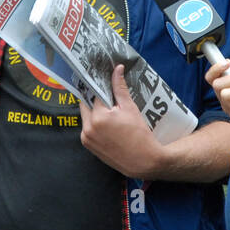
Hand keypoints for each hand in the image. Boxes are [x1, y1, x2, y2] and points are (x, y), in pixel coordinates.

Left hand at [79, 65, 169, 179]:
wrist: (143, 161)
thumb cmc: (139, 134)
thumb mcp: (130, 108)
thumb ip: (120, 88)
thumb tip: (117, 68)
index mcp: (98, 117)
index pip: (95, 94)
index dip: (101, 87)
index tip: (105, 83)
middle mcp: (87, 128)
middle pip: (86, 105)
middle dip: (95, 99)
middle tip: (108, 97)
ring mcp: (86, 138)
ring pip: (86, 117)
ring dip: (94, 112)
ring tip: (110, 111)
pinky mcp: (88, 146)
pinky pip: (87, 128)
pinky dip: (94, 123)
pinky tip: (108, 123)